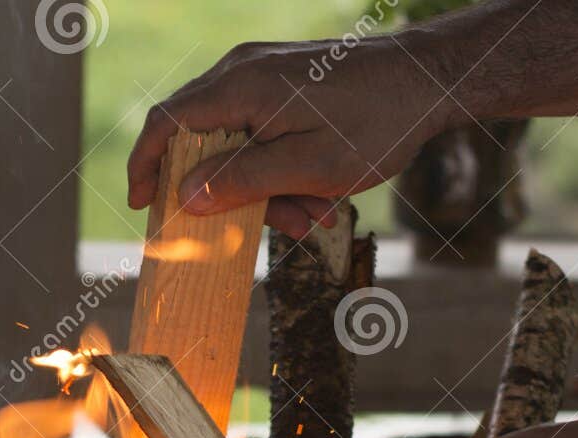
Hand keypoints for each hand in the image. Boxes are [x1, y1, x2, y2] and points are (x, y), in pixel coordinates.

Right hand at [126, 36, 456, 236]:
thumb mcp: (308, 167)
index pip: (167, 123)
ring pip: (240, 142)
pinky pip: (266, 132)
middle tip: (281, 225)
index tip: (145, 204)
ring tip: (319, 214)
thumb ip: (242, 181)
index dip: (147, 165)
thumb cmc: (375, 122)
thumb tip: (184, 196)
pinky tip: (323, 194)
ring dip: (270, 188)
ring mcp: (266, 73)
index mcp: (240, 87)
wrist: (431, 79)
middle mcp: (243, 71)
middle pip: (205, 139)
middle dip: (235, 194)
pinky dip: (284, 167)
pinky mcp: (287, 82)